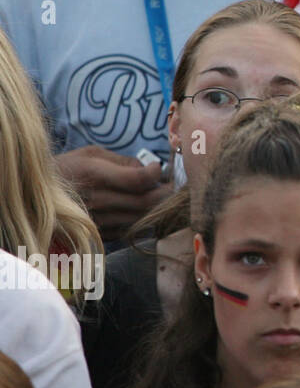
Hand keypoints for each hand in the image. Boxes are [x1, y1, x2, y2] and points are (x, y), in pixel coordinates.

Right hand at [56, 146, 170, 238]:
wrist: (37, 195)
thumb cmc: (69, 168)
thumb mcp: (92, 153)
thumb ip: (122, 161)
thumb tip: (148, 169)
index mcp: (95, 174)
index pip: (137, 179)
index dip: (155, 173)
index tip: (159, 167)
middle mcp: (97, 200)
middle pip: (145, 202)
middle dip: (166, 192)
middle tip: (175, 184)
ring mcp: (98, 220)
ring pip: (142, 218)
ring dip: (158, 208)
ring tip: (163, 196)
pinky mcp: (99, 233)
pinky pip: (131, 230)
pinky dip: (144, 220)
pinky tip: (146, 210)